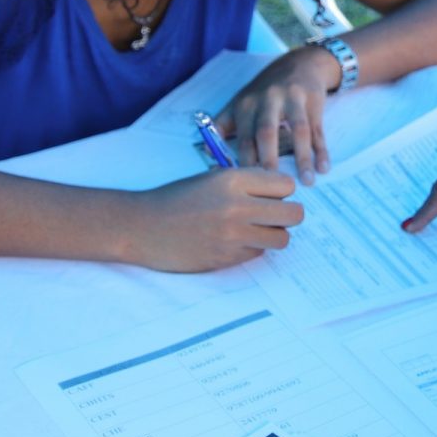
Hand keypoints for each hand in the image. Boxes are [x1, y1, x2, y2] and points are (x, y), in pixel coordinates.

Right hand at [133, 167, 302, 271]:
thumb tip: (280, 191)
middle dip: (287, 214)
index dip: (282, 191)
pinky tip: (233, 241)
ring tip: (256, 230)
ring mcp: (233, 235)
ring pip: (282, 238)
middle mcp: (237, 206)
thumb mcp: (211, 178)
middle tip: (273, 215)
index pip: (286, 185)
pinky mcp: (227, 258)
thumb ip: (245, 182)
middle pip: (293, 214)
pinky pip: (258, 253)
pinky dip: (252, 248)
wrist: (143, 227)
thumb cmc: (176, 199)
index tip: (271, 195)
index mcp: (233, 180)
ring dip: (273, 234)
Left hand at [215, 46, 341, 183]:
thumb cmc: (264, 91)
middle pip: (267, 131)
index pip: (243, 136)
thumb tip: (206, 152)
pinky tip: (323, 168)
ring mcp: (293, 99)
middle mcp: (268, 99)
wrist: (299, 64)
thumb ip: (222, 125)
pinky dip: (321, 149)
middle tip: (272, 183)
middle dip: (268, 158)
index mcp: (246, 104)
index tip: (246, 183)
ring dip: (302, 157)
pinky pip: (317, 129)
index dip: (244, 160)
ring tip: (306, 182)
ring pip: (298, 130)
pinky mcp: (313, 101)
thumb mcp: (241, 101)